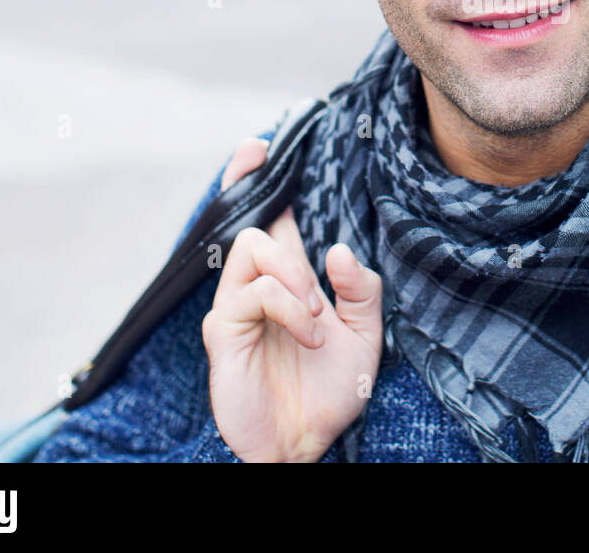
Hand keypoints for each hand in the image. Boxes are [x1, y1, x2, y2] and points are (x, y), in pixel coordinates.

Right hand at [202, 138, 382, 461]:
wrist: (307, 444)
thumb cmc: (330, 390)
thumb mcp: (365, 335)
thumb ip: (360, 289)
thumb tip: (337, 249)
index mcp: (289, 281)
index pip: (269, 219)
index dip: (256, 180)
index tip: (258, 145)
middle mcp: (257, 287)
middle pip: (253, 224)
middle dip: (280, 228)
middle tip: (308, 270)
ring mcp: (236, 308)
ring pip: (253, 248)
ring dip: (294, 275)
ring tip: (317, 315)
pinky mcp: (224, 332)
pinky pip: (254, 293)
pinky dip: (290, 306)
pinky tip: (311, 332)